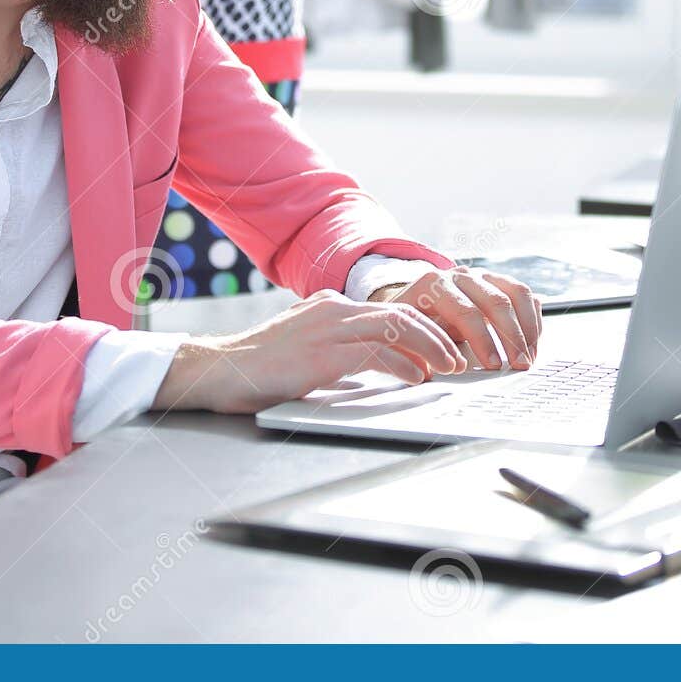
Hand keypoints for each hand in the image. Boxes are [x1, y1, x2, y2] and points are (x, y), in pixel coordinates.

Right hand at [152, 289, 467, 415]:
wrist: (220, 372)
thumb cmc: (260, 367)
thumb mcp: (305, 347)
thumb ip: (337, 347)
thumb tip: (375, 363)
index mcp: (328, 305)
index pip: (387, 309)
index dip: (421, 325)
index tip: (444, 344)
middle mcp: (332, 309)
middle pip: (399, 312)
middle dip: (435, 333)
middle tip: (460, 354)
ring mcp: (327, 328)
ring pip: (395, 327)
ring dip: (428, 346)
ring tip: (449, 365)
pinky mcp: (323, 353)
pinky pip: (376, 352)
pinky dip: (403, 363)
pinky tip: (418, 376)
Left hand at [368, 267, 540, 370]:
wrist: (414, 302)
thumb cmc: (411, 325)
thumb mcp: (406, 335)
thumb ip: (418, 350)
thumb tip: (438, 370)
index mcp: (434, 285)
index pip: (465, 311)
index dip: (482, 340)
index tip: (493, 366)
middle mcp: (461, 275)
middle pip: (496, 302)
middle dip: (511, 338)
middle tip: (519, 366)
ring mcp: (483, 276)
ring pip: (517, 294)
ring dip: (527, 329)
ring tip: (529, 359)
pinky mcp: (500, 281)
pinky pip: (525, 296)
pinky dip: (533, 320)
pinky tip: (531, 345)